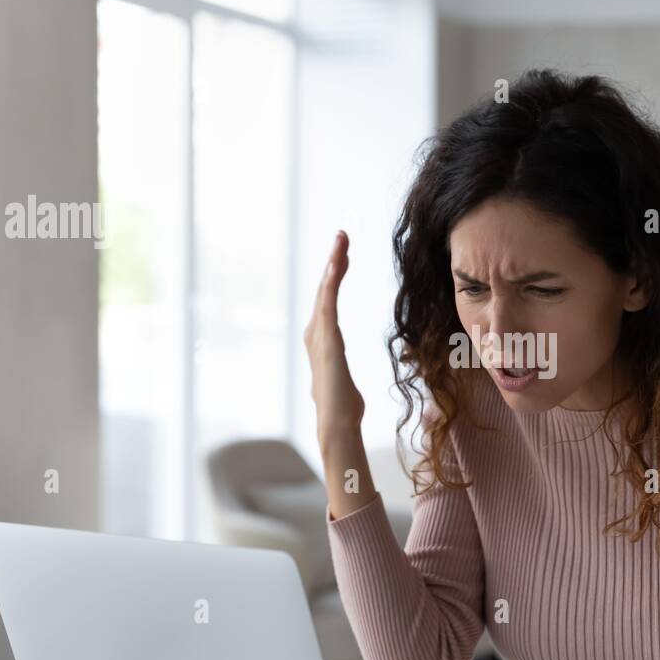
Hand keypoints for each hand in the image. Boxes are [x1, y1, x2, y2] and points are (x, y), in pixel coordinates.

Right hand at [304, 230, 365, 436]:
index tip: (344, 254)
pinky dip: (331, 282)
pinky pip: (329, 304)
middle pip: (324, 288)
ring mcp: (319, 335)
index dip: (334, 274)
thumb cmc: (343, 408)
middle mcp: (315, 333)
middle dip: (333, 260)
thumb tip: (339, 376)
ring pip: (325, 291)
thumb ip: (338, 370)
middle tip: (342, 235)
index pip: (328, 299)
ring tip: (341, 239)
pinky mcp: (327, 340)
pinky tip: (337, 264)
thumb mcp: (344, 379)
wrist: (337, 423)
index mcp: (321, 339)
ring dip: (333, 263)